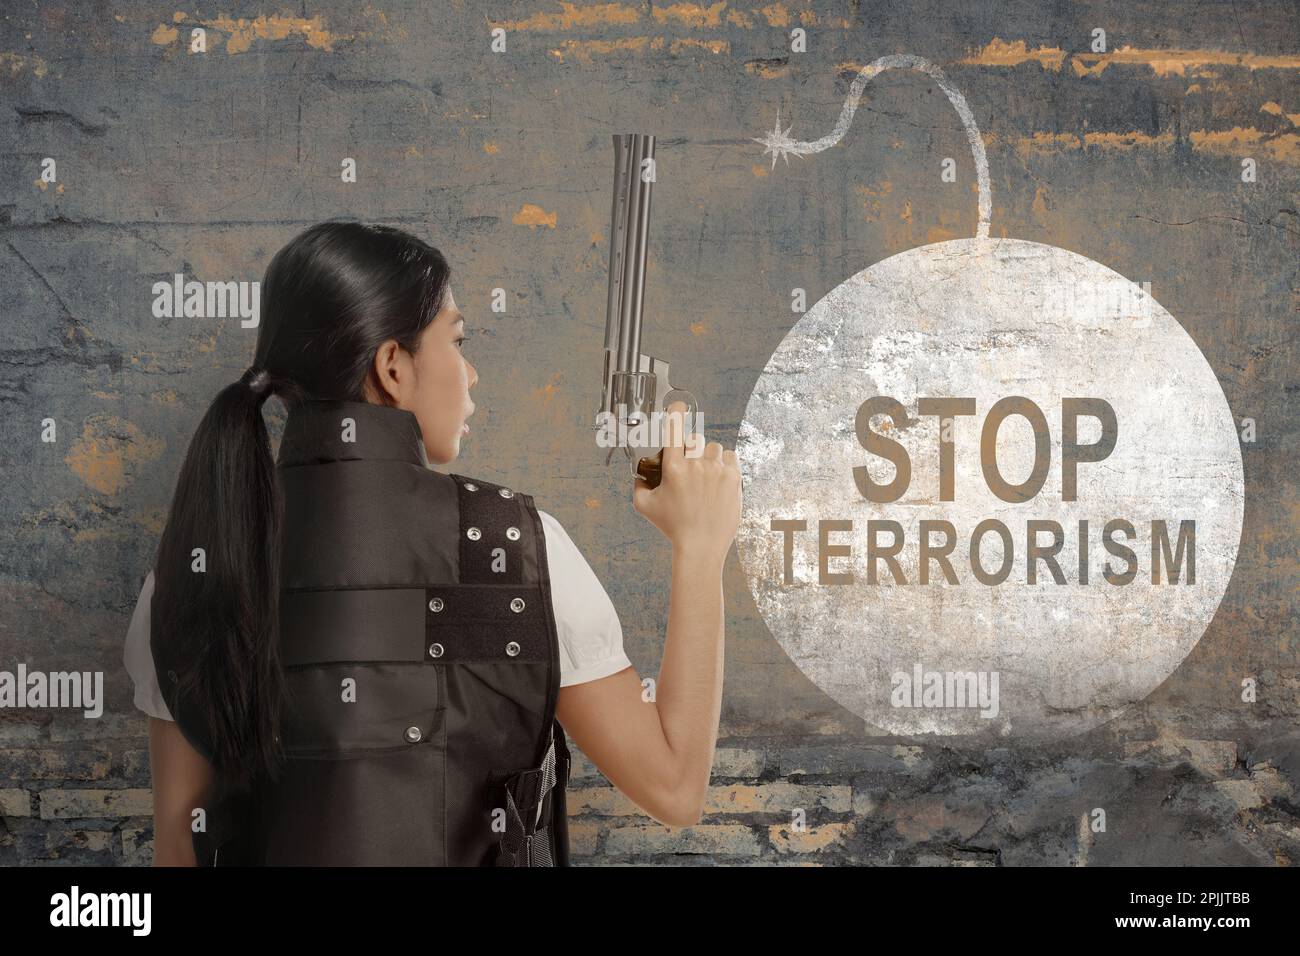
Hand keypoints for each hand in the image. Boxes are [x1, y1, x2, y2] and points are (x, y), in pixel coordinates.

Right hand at [632, 401, 741, 560]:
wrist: (701, 547)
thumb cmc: (672, 527)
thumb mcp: (644, 506)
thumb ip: (638, 485)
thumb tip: (640, 474)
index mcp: (674, 468)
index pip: (675, 428)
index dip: (676, 412)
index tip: (678, 405)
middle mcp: (696, 465)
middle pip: (695, 439)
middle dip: (691, 449)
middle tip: (690, 468)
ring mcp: (717, 471)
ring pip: (713, 448)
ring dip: (708, 457)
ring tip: (705, 476)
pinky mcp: (734, 478)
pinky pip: (730, 457)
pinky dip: (724, 464)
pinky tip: (718, 477)